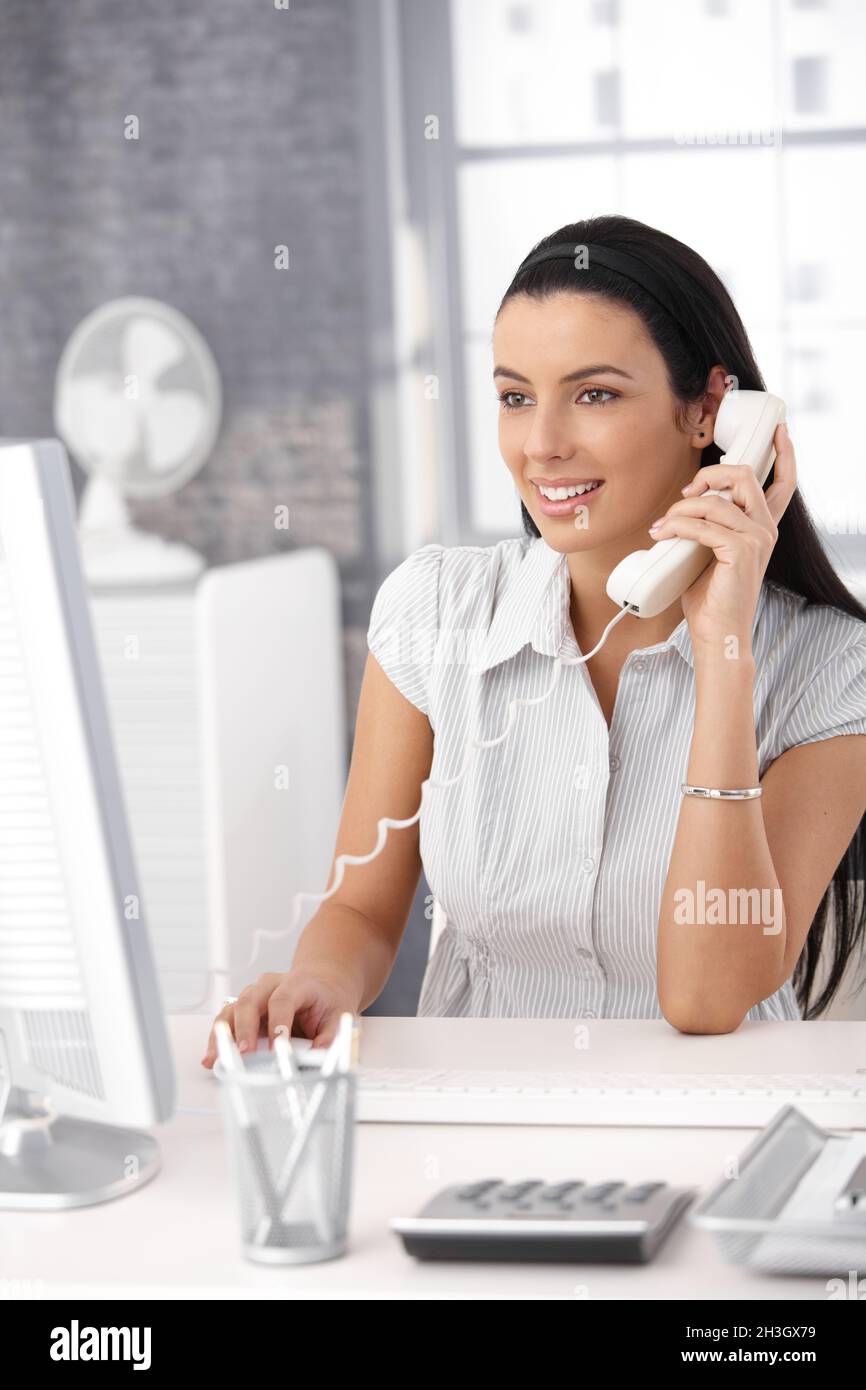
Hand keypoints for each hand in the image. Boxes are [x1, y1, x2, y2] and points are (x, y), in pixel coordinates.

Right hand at [200, 968, 359, 1067]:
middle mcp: (269, 985)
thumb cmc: (328, 998)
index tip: (278, 1048)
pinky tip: (213, 1057)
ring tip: (218, 1059)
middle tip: (244, 1054)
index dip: (278, 1024)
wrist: (321, 982)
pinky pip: (226, 1021)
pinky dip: (218, 1039)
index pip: (282, 1000)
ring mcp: (253, 995)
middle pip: (250, 1001)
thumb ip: (331, 1036)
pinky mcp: (244, 1008)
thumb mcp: (340, 1014)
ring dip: (223, 1036)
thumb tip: (319, 1057)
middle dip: (245, 1029)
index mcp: (296, 983)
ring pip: (232, 1010)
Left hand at [647, 422, 796, 651]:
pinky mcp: (742, 551)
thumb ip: (707, 526)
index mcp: (762, 527)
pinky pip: (703, 525)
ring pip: (715, 500)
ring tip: (663, 526)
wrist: (717, 632)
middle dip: (710, 473)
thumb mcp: (709, 552)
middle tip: (685, 493)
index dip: (784, 453)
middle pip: (743, 476)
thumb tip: (681, 507)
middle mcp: (765, 529)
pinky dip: (677, 525)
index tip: (777, 430)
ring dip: (681, 508)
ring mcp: (757, 539)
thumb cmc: (711, 597)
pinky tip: (663, 534)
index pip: (783, 482)